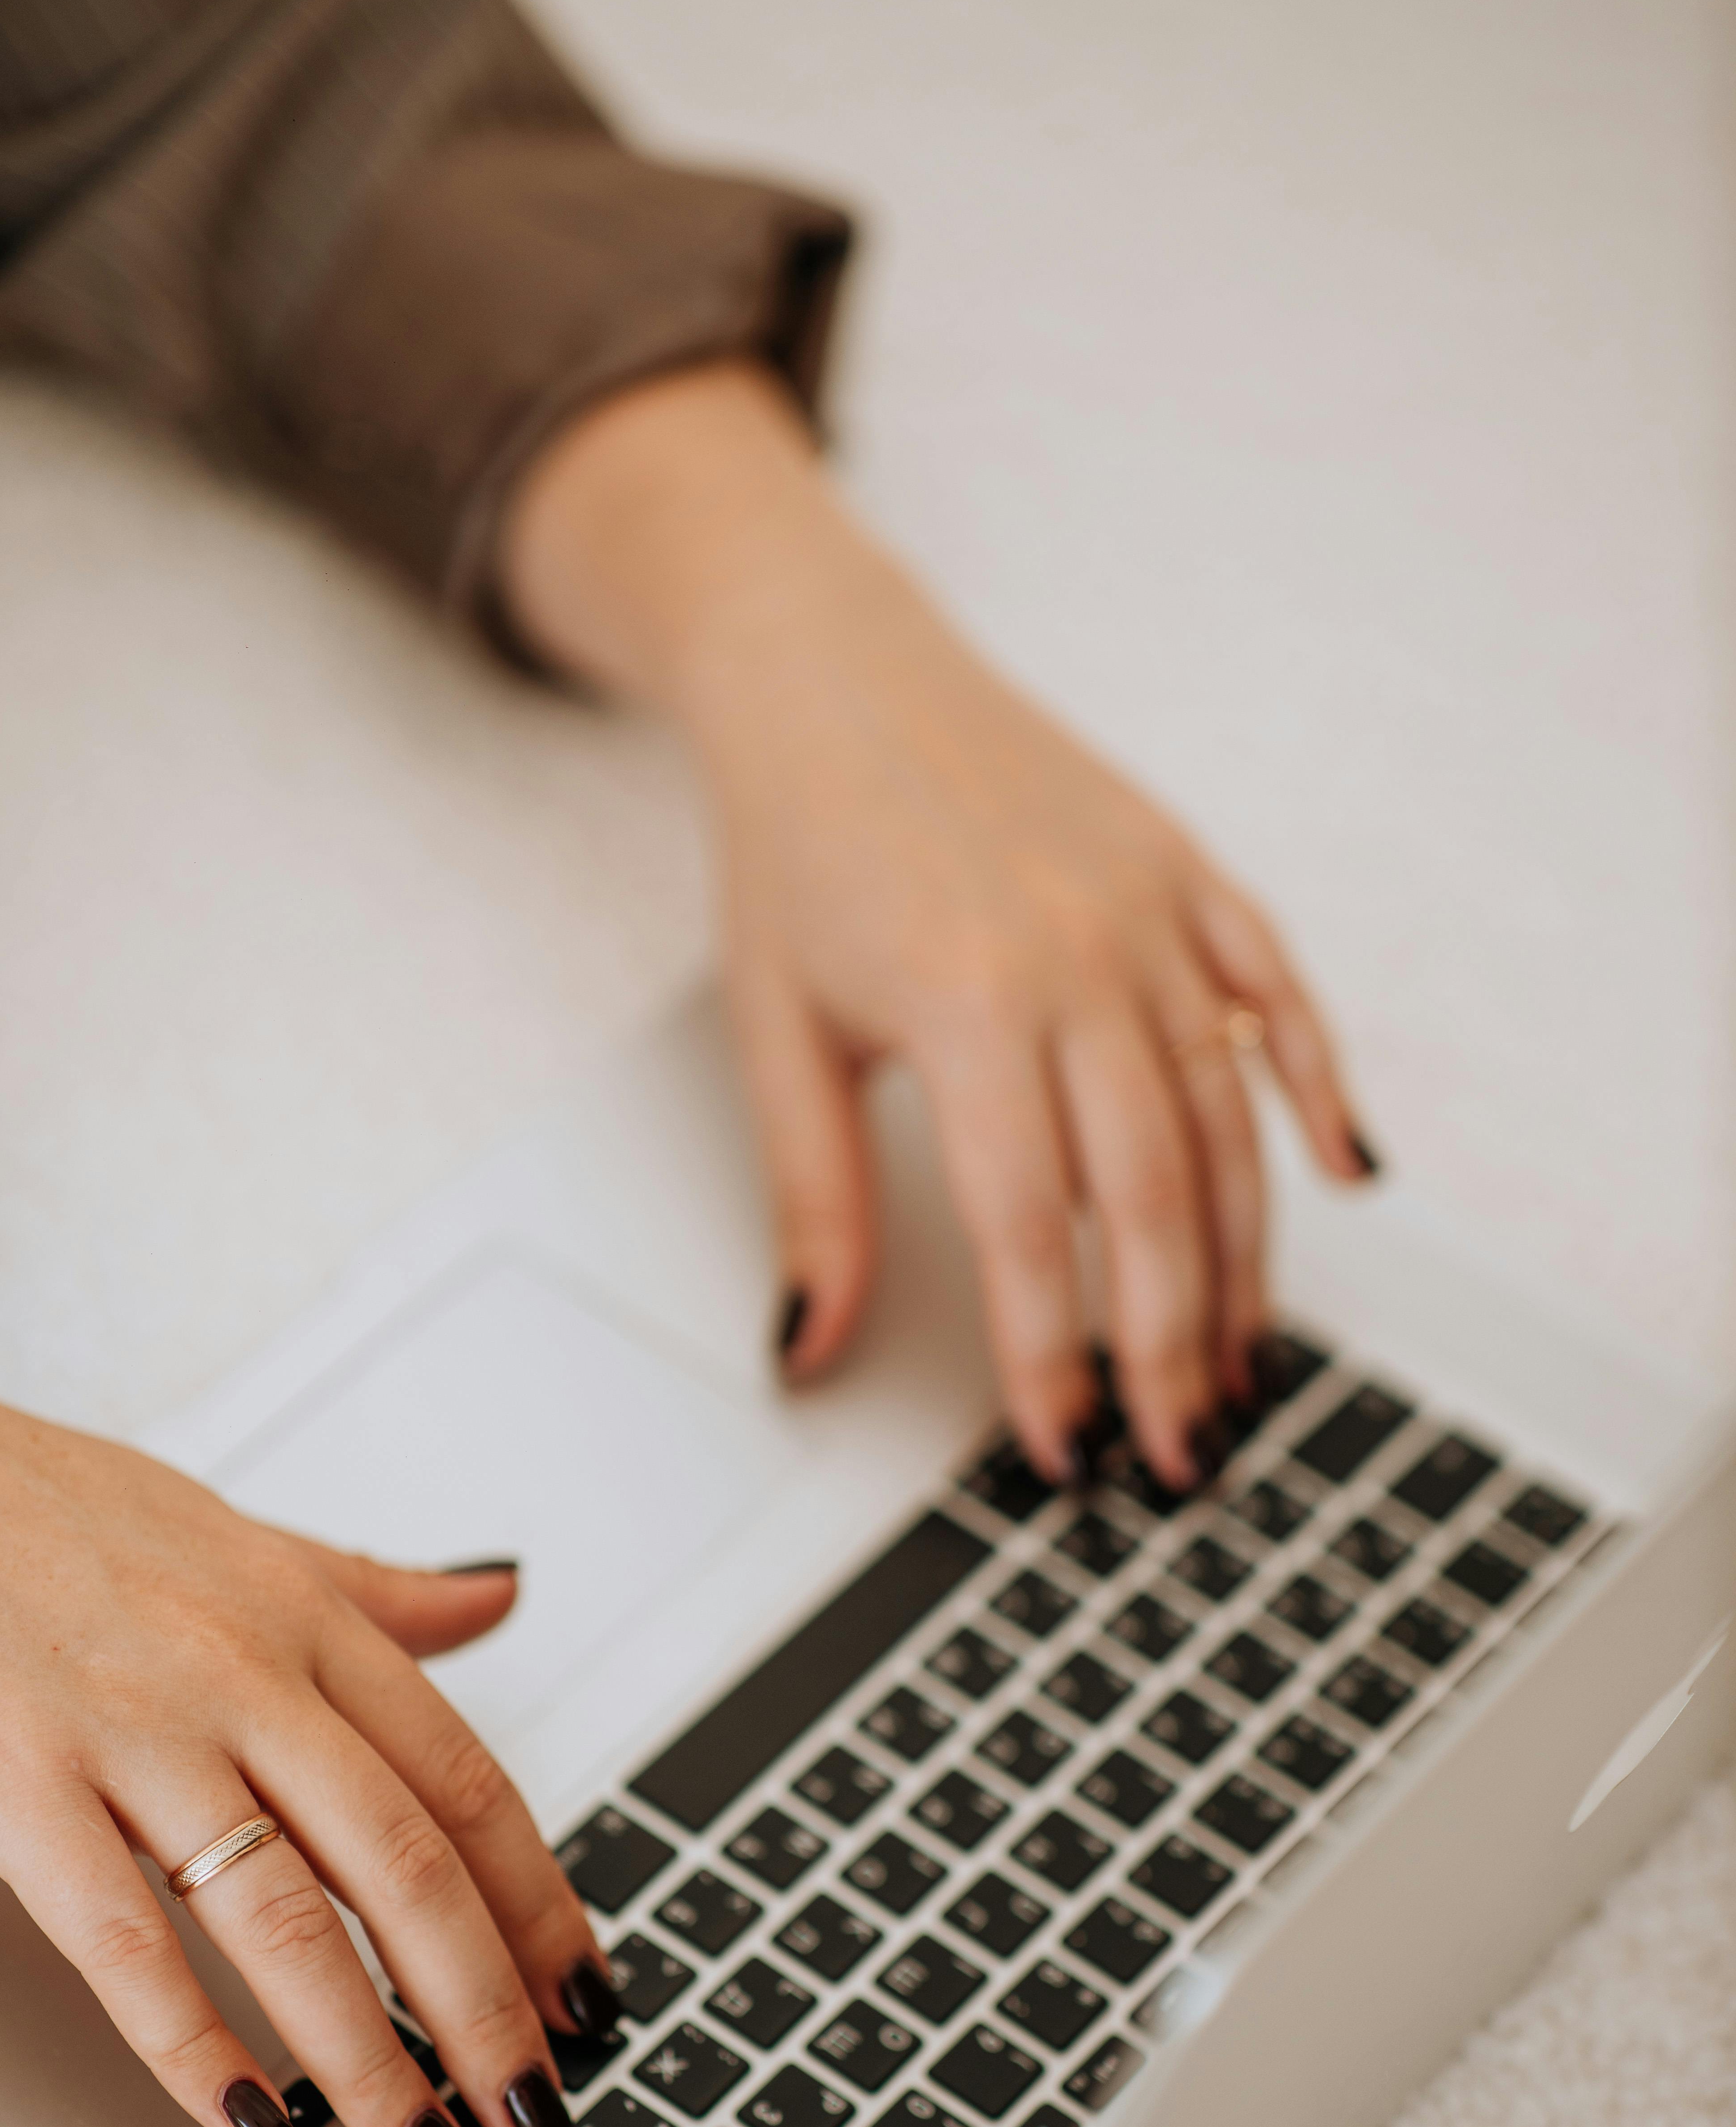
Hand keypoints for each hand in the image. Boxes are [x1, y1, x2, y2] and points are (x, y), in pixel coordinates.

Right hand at [0, 1311, 616, 2126]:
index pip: (463, 1779)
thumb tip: (498, 1599)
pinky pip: (124, 1937)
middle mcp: (237, 1668)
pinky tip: (245, 2118)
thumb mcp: (222, 1527)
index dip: (539, 1901)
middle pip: (407, 1863)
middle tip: (531, 2117)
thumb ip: (364, 1585)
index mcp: (297, 1613)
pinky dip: (193, 2042)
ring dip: (367, 2056)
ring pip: (288, 1916)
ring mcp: (128, 1725)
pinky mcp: (14, 1779)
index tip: (583, 1991)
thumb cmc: (12, 1503)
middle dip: (486, 2009)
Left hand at [502, 363, 1374, 1490]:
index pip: (1032, 1227)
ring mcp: (1149, 909)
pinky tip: (1350, 1179)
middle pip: (1155, 1194)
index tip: (1067, 1449)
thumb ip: (812, 1201)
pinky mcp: (1187, 871)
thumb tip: (805, 1348)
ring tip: (1244, 1369)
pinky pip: (1282, 994)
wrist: (830, 673)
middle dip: (1173, 1343)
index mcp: (965, 1002)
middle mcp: (1079, 957)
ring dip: (1246, 1259)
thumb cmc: (794, 853)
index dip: (1054, 1357)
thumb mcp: (775, 1033)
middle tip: (1184, 1453)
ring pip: (1230, 1117)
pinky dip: (1322, 1087)